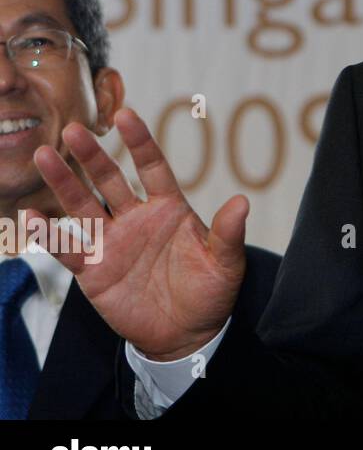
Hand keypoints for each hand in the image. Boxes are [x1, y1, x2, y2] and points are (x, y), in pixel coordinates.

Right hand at [32, 108, 247, 360]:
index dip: (139, 142)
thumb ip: (228, 233)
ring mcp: (113, 242)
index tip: (124, 114)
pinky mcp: (94, 271)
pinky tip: (33, 217)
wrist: (187, 334)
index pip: (152, 167)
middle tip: (72, 129)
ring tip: (45, 156)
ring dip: (64, 182)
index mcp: (169, 208)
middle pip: (109, 179)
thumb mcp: (226, 263)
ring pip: (82, 206)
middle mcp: (136, 218)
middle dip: (92, 155)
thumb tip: (242, 201)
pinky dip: (50, 235)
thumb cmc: (210, 292)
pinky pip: (68, 249)